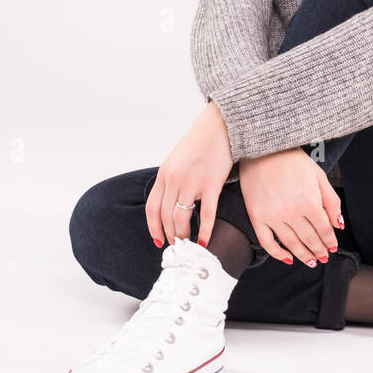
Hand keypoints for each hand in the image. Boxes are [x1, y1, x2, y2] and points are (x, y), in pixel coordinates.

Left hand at [146, 100, 233, 248]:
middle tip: (176, 245)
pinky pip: (206, 214)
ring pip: (181, 219)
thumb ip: (170, 179)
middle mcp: (174, 180)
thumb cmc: (200, 143)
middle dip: (169, 235)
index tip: (158, 240)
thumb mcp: (176, 159)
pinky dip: (204, 231)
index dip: (153, 228)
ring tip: (188, 244)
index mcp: (164, 174)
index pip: (152, 208)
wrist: (221, 126)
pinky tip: (204, 241)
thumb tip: (168, 202)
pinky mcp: (211, 184)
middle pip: (166, 217)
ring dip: (183, 235)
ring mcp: (192, 183)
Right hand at [238, 147, 343, 266]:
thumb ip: (331, 201)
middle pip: (309, 239)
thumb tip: (339, 225)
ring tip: (311, 261)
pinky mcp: (257, 217)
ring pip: (291, 244)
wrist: (261, 149)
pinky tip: (287, 258)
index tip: (332, 248)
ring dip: (303, 255)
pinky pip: (267, 242)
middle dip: (319, 250)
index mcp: (309, 201)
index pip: (324, 230)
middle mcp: (291, 212)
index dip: (330, 241)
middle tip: (323, 258)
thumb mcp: (318, 175)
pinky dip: (278, 254)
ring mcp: (272, 216)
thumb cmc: (291, 160)